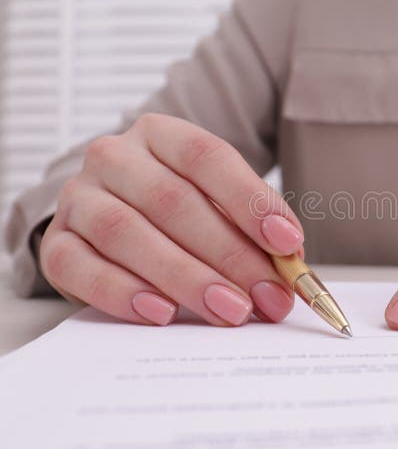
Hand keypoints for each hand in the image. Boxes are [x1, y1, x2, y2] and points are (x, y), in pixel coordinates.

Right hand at [40, 114, 303, 326]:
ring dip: (185, 278)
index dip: (250, 201)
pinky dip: (122, 293)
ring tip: (230, 310)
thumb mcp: (218, 200)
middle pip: (172, 202)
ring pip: (127, 233)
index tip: (287, 244)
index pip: (207, 158)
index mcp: (161, 134)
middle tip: (269, 295)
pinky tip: (163, 314)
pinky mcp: (57, 242)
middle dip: (230, 254)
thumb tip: (289, 266)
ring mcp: (79, 198)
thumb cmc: (179, 207)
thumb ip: (251, 226)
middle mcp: (114, 157)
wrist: (110, 212)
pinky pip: (81, 268)